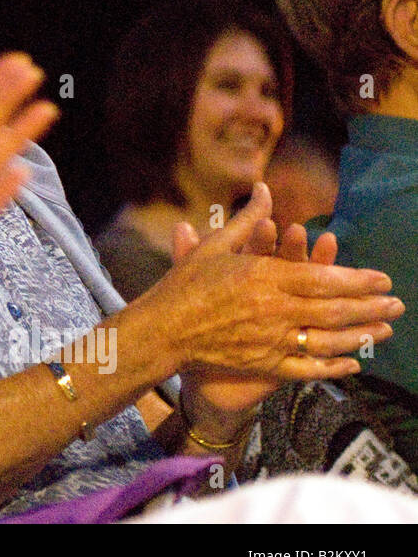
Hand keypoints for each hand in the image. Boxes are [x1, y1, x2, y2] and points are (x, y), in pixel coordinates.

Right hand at [141, 183, 399, 413]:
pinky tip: (353, 363)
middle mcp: (272, 309)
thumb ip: (248, 219)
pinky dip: (333, 367)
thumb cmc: (185, 285)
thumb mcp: (215, 246)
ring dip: (361, 335)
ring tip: (385, 330)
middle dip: (371, 308)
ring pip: (328, 340)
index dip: (358, 279)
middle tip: (397, 305)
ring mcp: (270, 340)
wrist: (161, 331)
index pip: (324, 278)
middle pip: (335, 310)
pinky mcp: (263, 363)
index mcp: (263, 277)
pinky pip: (307, 368)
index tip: (382, 278)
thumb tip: (265, 188)